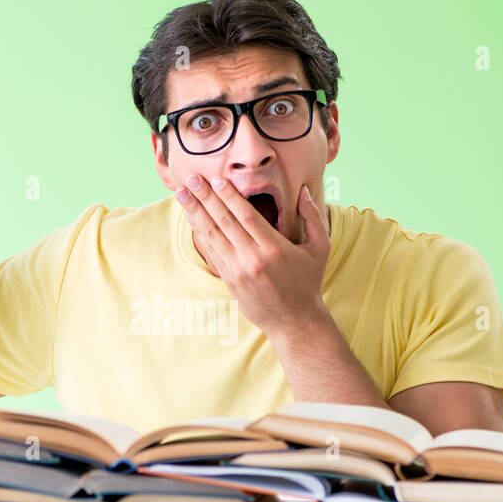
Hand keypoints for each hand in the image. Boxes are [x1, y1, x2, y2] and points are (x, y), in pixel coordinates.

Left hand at [175, 175, 331, 340]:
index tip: (216, 179)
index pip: (246, 216)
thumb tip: (305, 191)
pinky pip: (212, 252)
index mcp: (274, 248)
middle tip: (190, 179)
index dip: (229, 196)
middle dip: (205, 198)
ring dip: (195, 213)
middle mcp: (252, 259)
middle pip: (224, 222)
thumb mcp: (320, 249)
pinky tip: (192, 218)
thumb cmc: (308, 282)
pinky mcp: (229, 281)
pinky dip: (201, 234)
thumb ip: (313, 218)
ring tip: (182, 195)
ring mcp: (238, 272)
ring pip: (212, 236)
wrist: (294, 322)